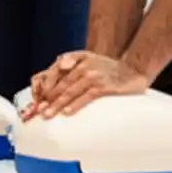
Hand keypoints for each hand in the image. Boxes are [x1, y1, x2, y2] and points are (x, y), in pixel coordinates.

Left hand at [22, 51, 149, 120]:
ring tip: (47, 114)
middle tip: (38, 111)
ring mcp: (93, 75)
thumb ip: (70, 60)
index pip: (54, 72)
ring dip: (57, 104)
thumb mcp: (88, 58)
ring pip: (70, 91)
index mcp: (76, 59)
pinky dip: (76, 104)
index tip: (37, 99)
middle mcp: (83, 66)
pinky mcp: (104, 86)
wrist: (134, 70)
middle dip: (47, 99)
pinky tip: (67, 112)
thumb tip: (53, 71)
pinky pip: (86, 96)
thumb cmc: (108, 68)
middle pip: (60, 84)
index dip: (44, 86)